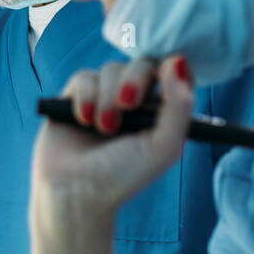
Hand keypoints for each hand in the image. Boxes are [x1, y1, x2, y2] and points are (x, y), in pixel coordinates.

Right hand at [31, 55, 194, 233]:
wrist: (77, 192)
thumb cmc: (123, 176)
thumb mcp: (164, 146)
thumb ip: (179, 105)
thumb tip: (177, 61)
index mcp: (159, 111)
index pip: (171, 73)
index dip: (169, 70)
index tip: (164, 78)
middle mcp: (132, 101)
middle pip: (141, 64)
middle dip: (135, 80)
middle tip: (127, 103)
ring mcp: (102, 97)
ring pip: (110, 69)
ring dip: (107, 97)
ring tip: (103, 127)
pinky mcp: (74, 97)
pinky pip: (83, 77)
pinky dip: (85, 96)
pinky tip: (83, 120)